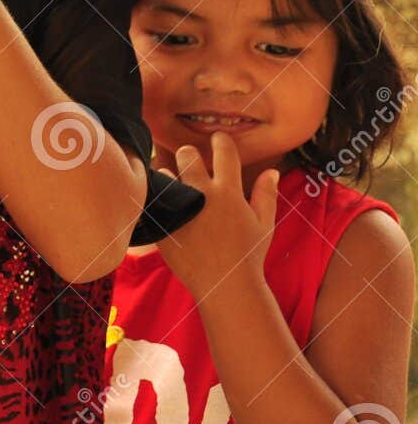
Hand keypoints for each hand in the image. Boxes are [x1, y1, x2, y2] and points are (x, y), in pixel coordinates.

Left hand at [156, 134, 278, 299]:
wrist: (225, 285)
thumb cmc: (248, 256)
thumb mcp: (264, 225)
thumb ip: (265, 195)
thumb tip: (271, 171)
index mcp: (229, 192)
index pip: (223, 151)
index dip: (220, 140)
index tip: (217, 138)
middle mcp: (202, 194)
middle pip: (187, 155)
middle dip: (189, 154)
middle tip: (190, 161)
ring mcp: (180, 207)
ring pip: (165, 173)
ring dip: (169, 175)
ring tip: (174, 184)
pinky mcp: (163, 221)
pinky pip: (152, 197)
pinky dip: (157, 195)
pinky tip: (162, 200)